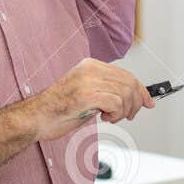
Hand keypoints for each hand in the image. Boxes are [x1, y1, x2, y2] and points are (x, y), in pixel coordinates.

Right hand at [34, 58, 152, 134]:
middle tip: (128, 116)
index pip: (126, 74)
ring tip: (111, 117)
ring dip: (124, 110)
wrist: (35, 118)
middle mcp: (90, 69)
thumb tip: (133, 98)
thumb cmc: (58, 110)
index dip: (141, 90)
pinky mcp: (86, 95)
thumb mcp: (87, 95)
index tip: (148, 102)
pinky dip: (116, 113)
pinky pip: (116, 102)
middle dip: (136, 103)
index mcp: (90, 65)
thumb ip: (107, 92)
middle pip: (129, 83)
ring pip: (125, 93)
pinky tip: (104, 118)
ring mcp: (87, 81)